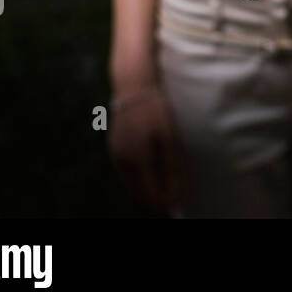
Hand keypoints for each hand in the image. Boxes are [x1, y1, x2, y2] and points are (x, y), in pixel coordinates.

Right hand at [107, 86, 189, 213]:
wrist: (134, 87)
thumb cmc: (157, 111)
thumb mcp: (170, 138)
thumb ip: (173, 167)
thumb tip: (177, 193)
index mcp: (137, 159)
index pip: (150, 193)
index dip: (164, 201)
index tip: (177, 203)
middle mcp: (122, 160)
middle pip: (139, 191)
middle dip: (155, 197)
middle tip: (173, 197)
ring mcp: (115, 154)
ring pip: (131, 182)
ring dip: (146, 187)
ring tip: (165, 184)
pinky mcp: (113, 147)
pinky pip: (126, 170)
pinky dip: (139, 176)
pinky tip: (151, 170)